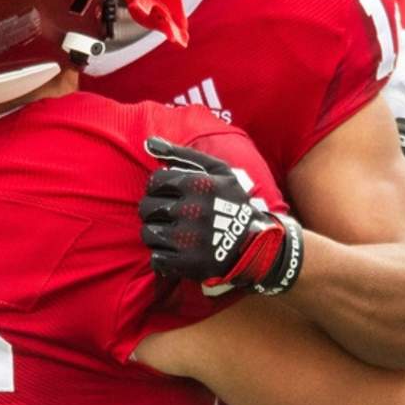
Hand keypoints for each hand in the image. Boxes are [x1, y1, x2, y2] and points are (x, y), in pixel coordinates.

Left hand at [139, 137, 302, 294]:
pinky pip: (156, 257)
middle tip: (168, 215)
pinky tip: (175, 250)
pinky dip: (161, 255)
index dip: (158, 188)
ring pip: (148, 232)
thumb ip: (183, 154)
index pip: (155, 181)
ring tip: (171, 232)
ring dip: (156, 232)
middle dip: (154, 210)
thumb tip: (149, 142)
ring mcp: (189, 239)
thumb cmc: (233, 203)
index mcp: (199, 185)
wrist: (257, 245)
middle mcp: (193, 210)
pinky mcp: (187, 263)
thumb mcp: (219, 171)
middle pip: (147, 207)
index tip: (168, 194)